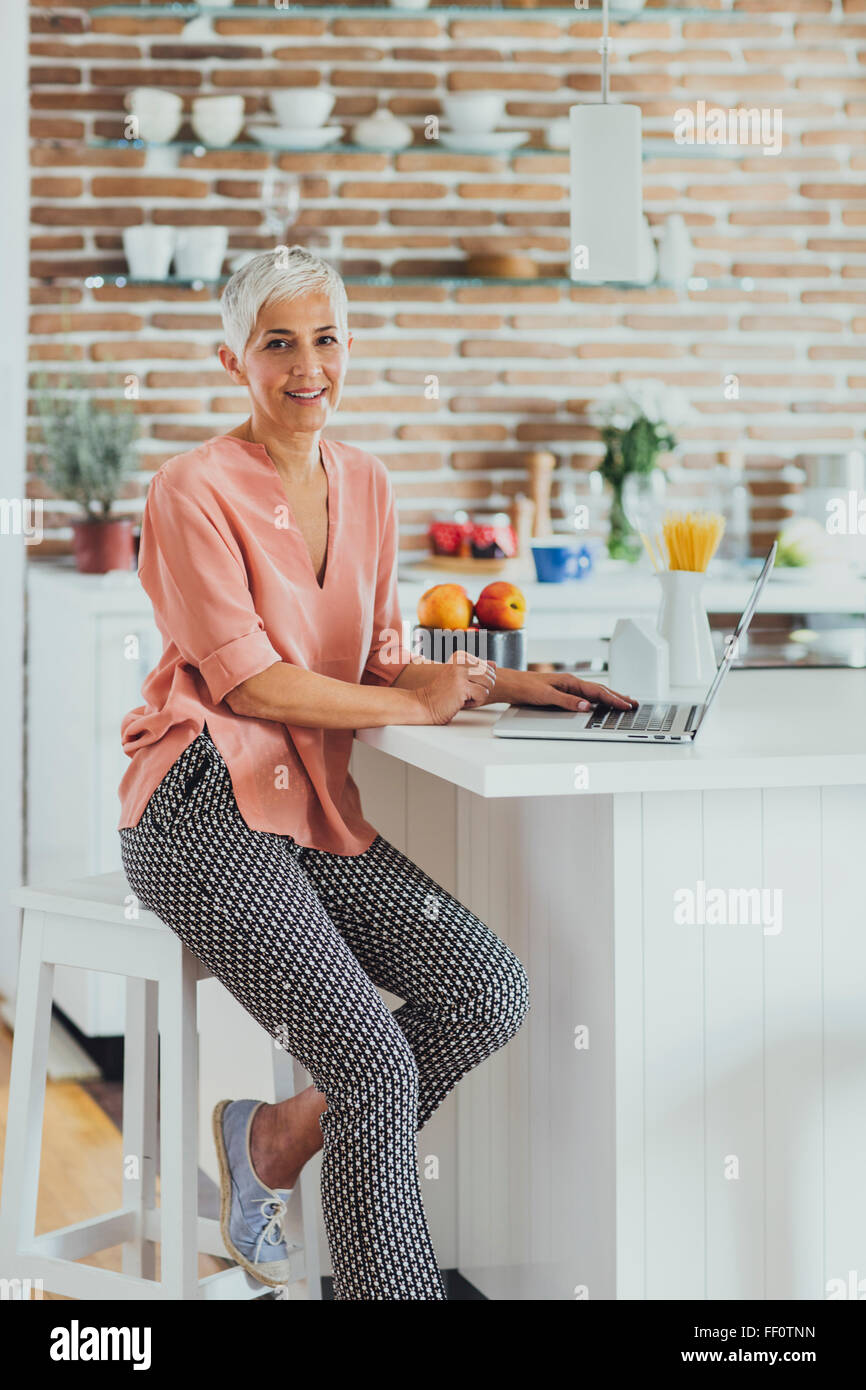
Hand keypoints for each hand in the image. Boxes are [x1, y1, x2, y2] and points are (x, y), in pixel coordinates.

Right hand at [414, 651, 497, 725]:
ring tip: (463, 696)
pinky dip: (475, 702)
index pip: (488, 667)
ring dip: (479, 695)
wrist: (426, 704)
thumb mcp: (462, 677)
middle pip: (490, 675)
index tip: (463, 684)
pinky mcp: (462, 686)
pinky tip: (461, 701)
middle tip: (465, 692)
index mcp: (461, 656)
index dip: (480, 681)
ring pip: (489, 684)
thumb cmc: (444, 693)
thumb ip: (478, 669)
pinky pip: (483, 694)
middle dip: (482, 688)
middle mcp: (461, 660)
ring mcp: (461, 672)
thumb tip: (494, 664)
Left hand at [499, 670, 637, 713]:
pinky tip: (600, 702)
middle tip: (634, 704)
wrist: (511, 684)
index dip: (614, 700)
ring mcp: (569, 686)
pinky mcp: (564, 691)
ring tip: (624, 701)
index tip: (627, 706)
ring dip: (610, 697)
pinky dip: (598, 698)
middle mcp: (571, 682)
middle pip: (600, 691)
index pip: (597, 692)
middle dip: (618, 697)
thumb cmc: (526, 688)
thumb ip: (567, 701)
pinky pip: (587, 695)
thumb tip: (586, 707)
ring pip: (595, 692)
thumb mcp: (547, 696)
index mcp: (570, 682)